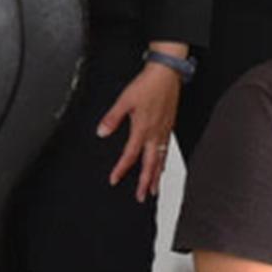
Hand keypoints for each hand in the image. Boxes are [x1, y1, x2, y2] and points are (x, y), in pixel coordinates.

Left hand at [96, 60, 181, 199]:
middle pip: (150, 164)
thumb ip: (112, 118)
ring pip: (160, 160)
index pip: (130, 155)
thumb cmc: (147, 85)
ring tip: (153, 189)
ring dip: (156, 176)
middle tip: (142, 197)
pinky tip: (161, 164)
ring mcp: (164, 131)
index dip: (121, 169)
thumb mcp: (124, 100)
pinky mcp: (169, 126)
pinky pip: (166, 150)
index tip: (114, 180)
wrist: (167, 74)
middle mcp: (155, 133)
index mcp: (142, 129)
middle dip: (145, 182)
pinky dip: (163, 162)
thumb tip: (101, 132)